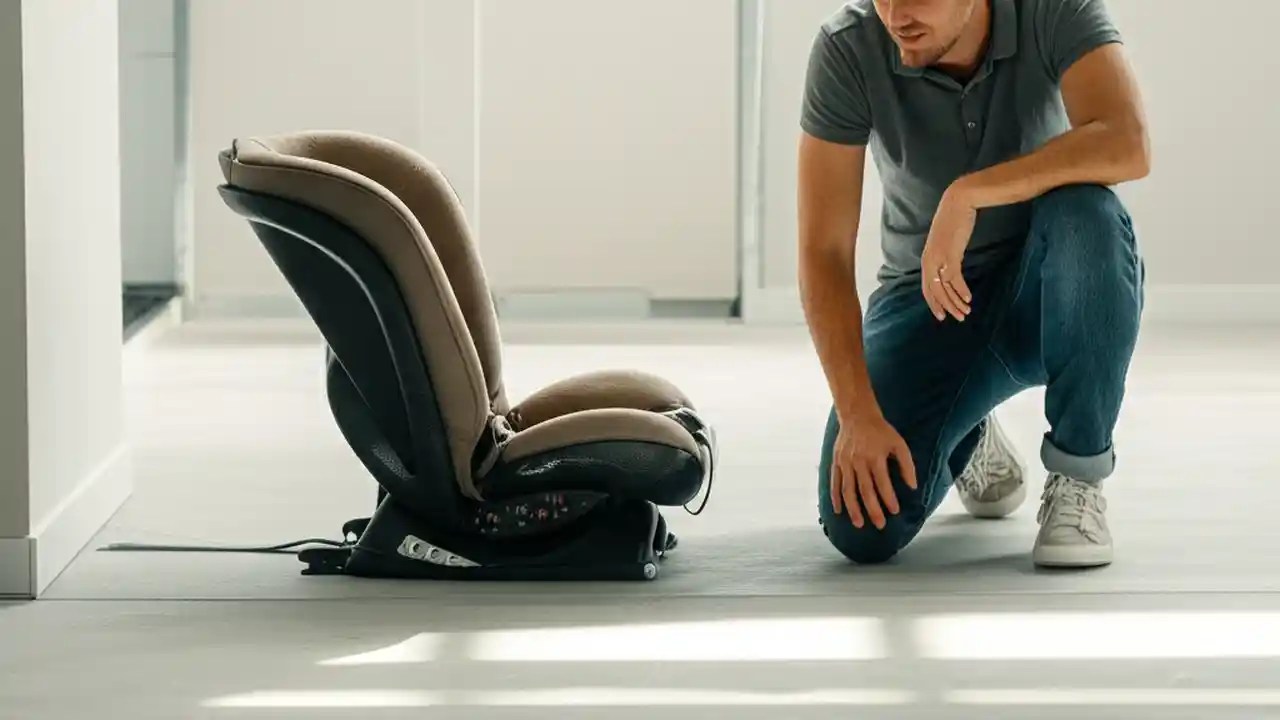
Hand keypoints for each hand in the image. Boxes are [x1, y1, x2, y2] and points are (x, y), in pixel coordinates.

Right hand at [830, 409, 917, 530]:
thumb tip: (912, 486)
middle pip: (865, 490)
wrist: (857, 415)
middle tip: (880, 525)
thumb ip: (906, 464)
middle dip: (872, 509)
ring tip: (859, 523)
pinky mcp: (836, 462)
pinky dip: (835, 497)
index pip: (882, 483)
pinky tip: (838, 510)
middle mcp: (858, 461)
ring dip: (853, 508)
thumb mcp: (899, 443)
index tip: (894, 511)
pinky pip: (835, 483)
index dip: (888, 498)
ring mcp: (845, 463)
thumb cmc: (880, 431)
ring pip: (848, 490)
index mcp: (875, 457)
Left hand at [922, 185, 976, 321]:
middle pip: (934, 292)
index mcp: (926, 259)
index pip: (926, 288)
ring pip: (944, 288)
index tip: (942, 316)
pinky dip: (961, 290)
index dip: (933, 303)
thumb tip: (951, 268)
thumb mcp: (946, 242)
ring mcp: (938, 258)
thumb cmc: (954, 221)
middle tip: (958, 318)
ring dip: (955, 302)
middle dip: (946, 307)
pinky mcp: (950, 254)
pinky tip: (968, 298)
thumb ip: (946, 256)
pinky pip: (954, 279)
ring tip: (966, 312)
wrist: (958, 202)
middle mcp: (929, 261)